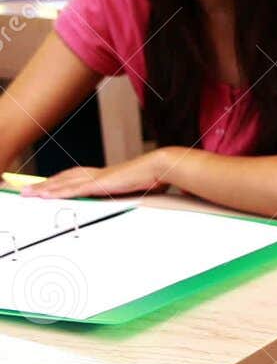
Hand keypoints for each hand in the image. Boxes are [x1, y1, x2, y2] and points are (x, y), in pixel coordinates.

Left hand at [22, 150, 176, 199]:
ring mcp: (98, 179)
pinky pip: (73, 189)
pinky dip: (58, 193)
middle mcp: (98, 174)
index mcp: (107, 176)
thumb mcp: (141, 187)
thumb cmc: (156, 176)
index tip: (48, 186)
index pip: (77, 177)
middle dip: (46, 184)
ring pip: (64, 183)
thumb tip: (136, 195)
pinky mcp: (100, 184)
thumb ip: (132, 192)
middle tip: (28, 190)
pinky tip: (46, 196)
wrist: (161, 167)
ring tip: (29, 194)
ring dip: (45, 189)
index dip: (61, 182)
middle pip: (65, 178)